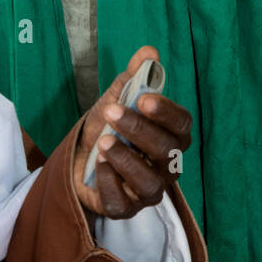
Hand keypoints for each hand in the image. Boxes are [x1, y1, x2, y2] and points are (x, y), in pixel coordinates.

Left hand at [73, 47, 191, 219]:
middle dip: (138, 130)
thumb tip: (149, 52)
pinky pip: (123, 202)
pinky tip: (98, 165)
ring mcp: (148, 190)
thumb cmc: (108, 126)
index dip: (165, 112)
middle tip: (111, 112)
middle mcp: (166, 165)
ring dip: (125, 159)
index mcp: (171, 136)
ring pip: (148, 182)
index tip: (143, 99)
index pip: (182, 125)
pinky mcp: (126, 208)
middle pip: (165, 151)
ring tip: (103, 141)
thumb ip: (133, 77)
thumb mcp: (116, 98)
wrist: (79, 157)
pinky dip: (109, 182)